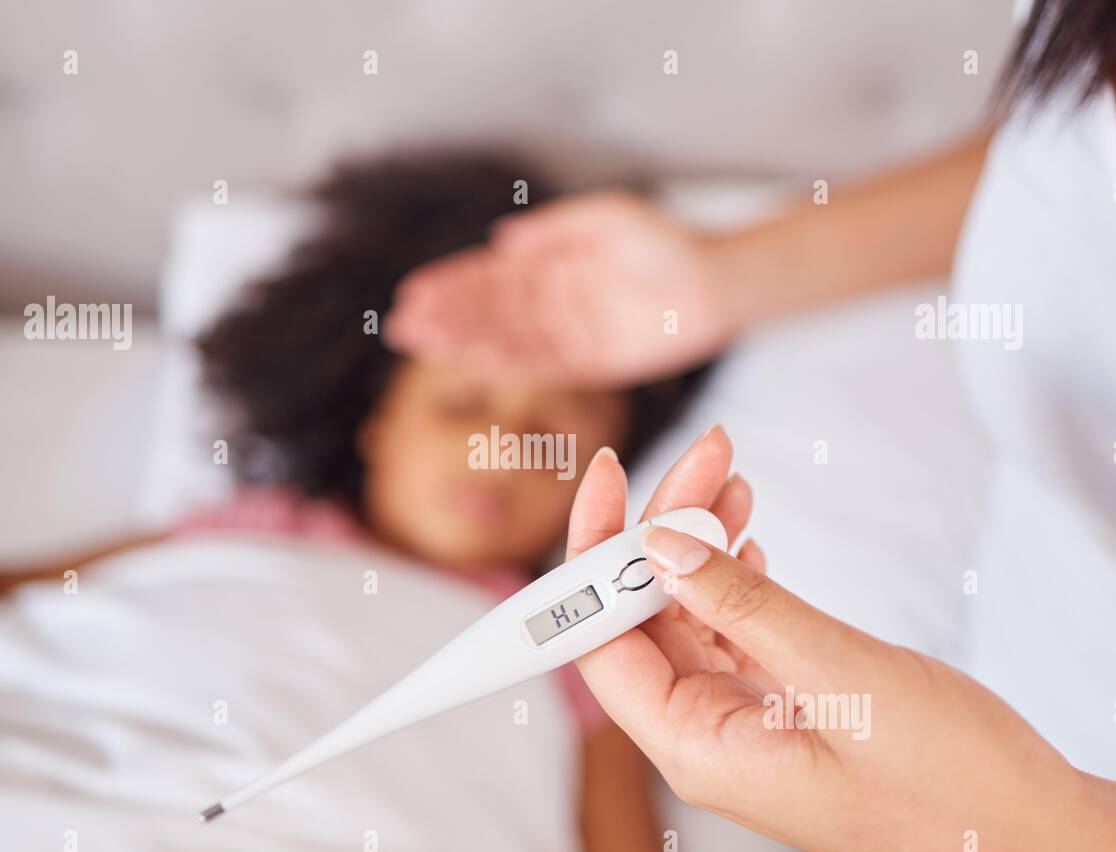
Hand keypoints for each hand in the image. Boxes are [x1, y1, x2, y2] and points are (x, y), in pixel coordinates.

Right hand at [385, 192, 735, 388]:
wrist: (715, 285)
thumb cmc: (667, 243)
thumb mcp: (610, 218)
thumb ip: (557, 230)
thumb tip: (502, 241)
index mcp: (551, 264)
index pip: (490, 277)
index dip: (450, 284)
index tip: (413, 292)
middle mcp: (551, 302)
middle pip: (487, 312)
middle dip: (443, 317)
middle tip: (400, 325)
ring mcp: (566, 335)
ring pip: (503, 341)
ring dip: (462, 342)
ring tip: (422, 344)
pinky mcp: (588, 366)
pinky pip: (538, 368)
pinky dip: (505, 365)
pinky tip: (472, 362)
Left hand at [567, 427, 1115, 851]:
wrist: (1033, 834)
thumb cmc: (947, 779)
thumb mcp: (839, 675)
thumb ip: (743, 605)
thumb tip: (661, 542)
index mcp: (695, 749)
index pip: (601, 642)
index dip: (594, 557)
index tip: (612, 476)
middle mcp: (703, 736)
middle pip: (643, 616)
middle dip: (663, 528)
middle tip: (712, 452)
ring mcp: (741, 719)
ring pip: (688, 614)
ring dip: (700, 543)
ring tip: (730, 478)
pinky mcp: (780, 704)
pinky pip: (732, 630)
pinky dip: (735, 576)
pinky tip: (748, 535)